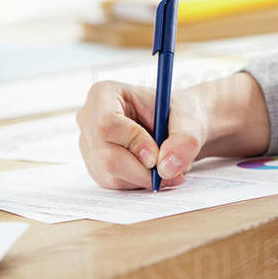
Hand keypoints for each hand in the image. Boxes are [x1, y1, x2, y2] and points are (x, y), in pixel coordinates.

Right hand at [75, 81, 208, 189]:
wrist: (176, 124)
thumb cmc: (178, 114)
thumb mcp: (189, 119)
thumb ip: (184, 140)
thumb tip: (168, 167)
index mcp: (104, 94)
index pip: (107, 123)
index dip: (132, 143)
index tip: (157, 156)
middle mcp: (88, 119)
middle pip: (105, 155)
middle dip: (141, 170)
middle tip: (171, 173)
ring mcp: (88, 144)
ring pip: (109, 174)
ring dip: (142, 178)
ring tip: (167, 168)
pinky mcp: (94, 165)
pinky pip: (113, 184)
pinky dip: (137, 183)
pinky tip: (151, 170)